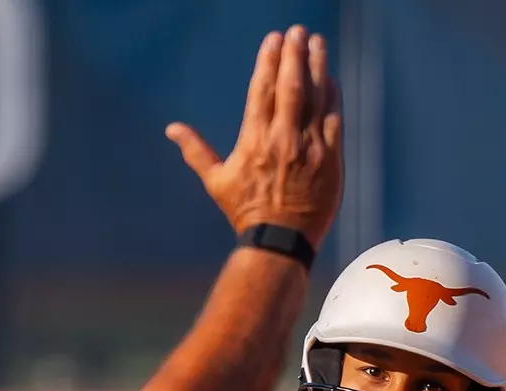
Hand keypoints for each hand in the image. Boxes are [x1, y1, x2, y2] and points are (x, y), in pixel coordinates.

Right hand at [166, 26, 342, 247]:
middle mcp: (283, 140)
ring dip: (317, 67)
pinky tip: (331, 79)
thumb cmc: (246, 213)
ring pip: (316, 97)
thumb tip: (171, 129)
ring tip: (317, 43)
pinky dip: (333, 97)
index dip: (268, 61)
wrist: (280, 242)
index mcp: (254, 140)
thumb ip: (195, 151)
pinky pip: (334, 119)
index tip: (273, 39)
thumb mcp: (216, 181)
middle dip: (294, 55)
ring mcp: (310, 148)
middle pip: (291, 86)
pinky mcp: (331, 159)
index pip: (262, 90)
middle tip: (298, 32)